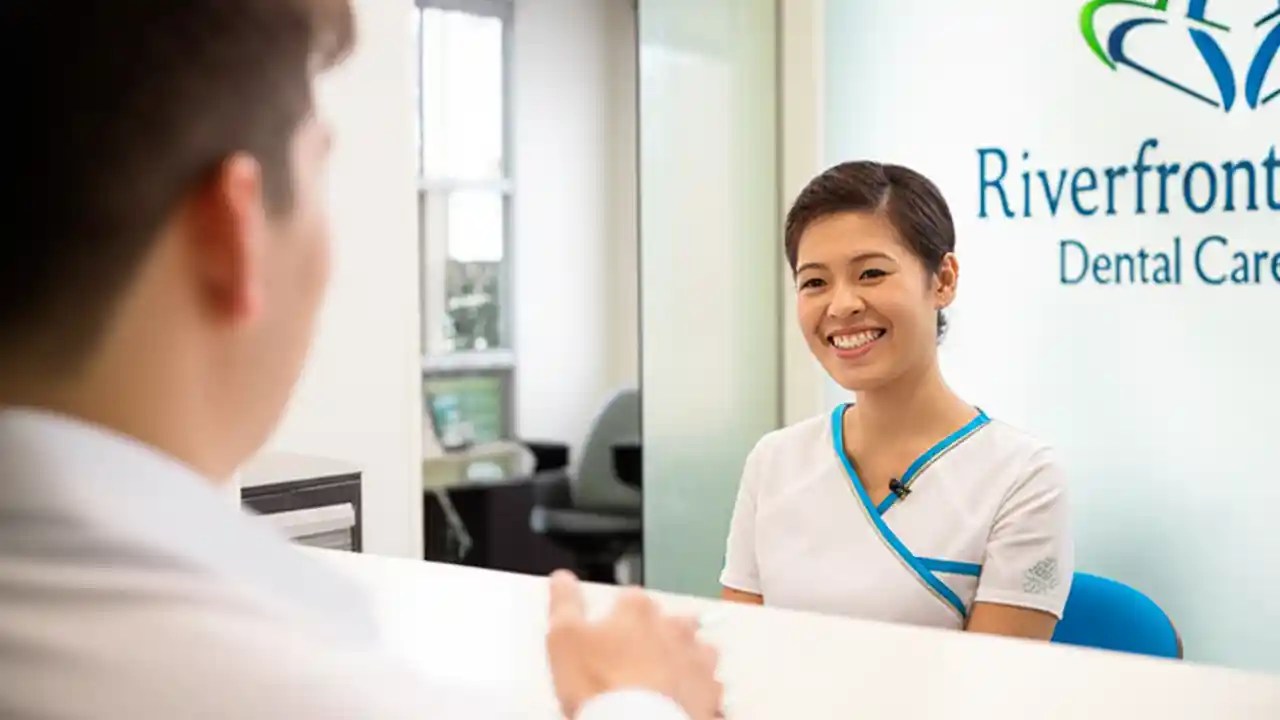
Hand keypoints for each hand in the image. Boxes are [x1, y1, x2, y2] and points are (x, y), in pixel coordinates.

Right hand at [546, 571, 722, 718]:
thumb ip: (565, 602)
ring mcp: (696, 658)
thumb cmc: (601, 686)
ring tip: (658, 680)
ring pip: (694, 649)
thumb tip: (562, 580)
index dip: (615, 615)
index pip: (629, 597)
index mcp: (638, 609)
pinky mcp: (709, 691)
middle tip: (630, 660)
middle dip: (653, 634)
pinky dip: (695, 689)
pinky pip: (707, 684)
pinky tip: (676, 700)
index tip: (605, 633)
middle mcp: (674, 627)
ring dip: (680, 658)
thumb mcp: (563, 638)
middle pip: (667, 620)